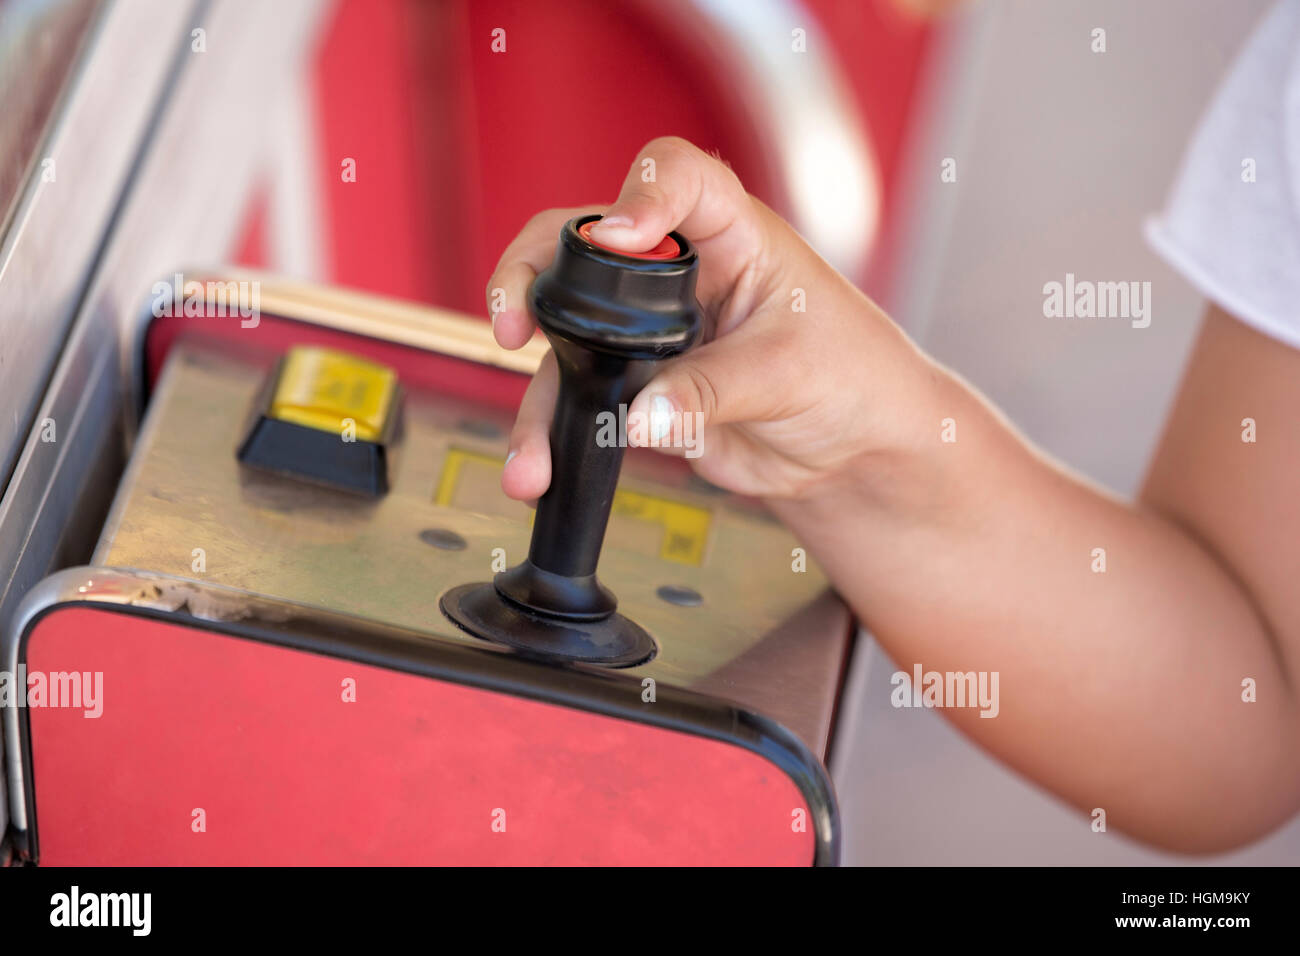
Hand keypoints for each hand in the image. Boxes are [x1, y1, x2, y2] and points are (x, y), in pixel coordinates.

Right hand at [486, 136, 941, 502]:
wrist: (849, 453)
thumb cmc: (849, 380)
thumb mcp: (788, 374)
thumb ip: (712, 390)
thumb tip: (640, 414)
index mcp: (732, 234)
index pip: (678, 179)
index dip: (640, 196)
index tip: (618, 238)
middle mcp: (678, 271)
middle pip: (581, 243)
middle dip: (531, 274)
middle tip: (518, 323)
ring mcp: (648, 330)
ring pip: (565, 339)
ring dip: (536, 395)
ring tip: (531, 454)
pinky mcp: (635, 385)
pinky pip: (577, 401)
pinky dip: (551, 436)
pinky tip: (539, 467)